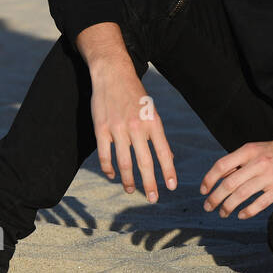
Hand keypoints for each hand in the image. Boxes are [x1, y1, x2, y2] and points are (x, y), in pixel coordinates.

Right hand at [88, 59, 176, 202]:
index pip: (164, 152)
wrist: (112, 73)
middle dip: (150, 184)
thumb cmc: (135, 94)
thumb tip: (169, 158)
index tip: (171, 187)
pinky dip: (108, 169)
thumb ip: (158, 135)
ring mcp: (117, 129)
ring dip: (129, 180)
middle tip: (153, 199)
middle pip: (144, 162)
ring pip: (124, 163)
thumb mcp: (152, 111)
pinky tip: (112, 176)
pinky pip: (105, 155)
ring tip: (132, 190)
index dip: (168, 171)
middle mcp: (137, 127)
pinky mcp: (101, 129)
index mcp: (153, 122)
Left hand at [200, 136, 272, 219]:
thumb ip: (239, 162)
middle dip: (215, 198)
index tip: (203, 190)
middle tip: (208, 207)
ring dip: (228, 207)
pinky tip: (241, 215)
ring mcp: (269, 177)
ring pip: (241, 196)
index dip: (209, 180)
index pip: (221, 166)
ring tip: (223, 213)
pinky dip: (247, 212)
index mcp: (249, 151)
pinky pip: (258, 204)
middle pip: (228, 184)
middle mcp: (258, 163)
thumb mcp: (257, 149)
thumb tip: (219, 177)